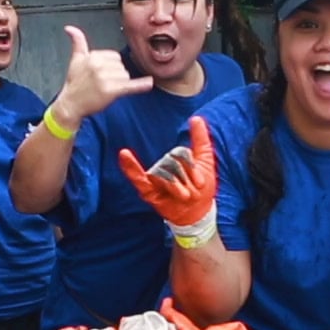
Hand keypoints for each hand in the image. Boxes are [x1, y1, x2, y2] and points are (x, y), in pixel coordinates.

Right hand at [51, 26, 153, 124]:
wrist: (71, 104)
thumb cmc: (75, 83)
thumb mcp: (75, 60)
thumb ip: (77, 42)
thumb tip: (70, 28)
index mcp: (93, 56)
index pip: (115, 57)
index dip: (110, 67)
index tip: (99, 74)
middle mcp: (99, 66)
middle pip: (121, 67)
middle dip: (115, 76)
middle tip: (100, 83)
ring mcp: (105, 78)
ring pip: (125, 77)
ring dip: (118, 85)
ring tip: (103, 89)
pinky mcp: (111, 91)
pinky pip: (130, 86)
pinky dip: (141, 85)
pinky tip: (149, 82)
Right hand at [119, 115, 216, 232]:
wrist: (199, 211)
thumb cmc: (202, 186)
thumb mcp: (205, 159)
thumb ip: (200, 139)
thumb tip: (196, 117)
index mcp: (175, 159)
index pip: (180, 154)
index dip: (192, 167)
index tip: (201, 182)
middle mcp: (163, 166)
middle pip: (172, 163)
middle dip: (186, 179)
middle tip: (191, 192)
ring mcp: (155, 178)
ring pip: (163, 173)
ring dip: (177, 187)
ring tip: (184, 196)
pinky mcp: (148, 190)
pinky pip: (137, 177)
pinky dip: (130, 166)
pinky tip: (124, 154)